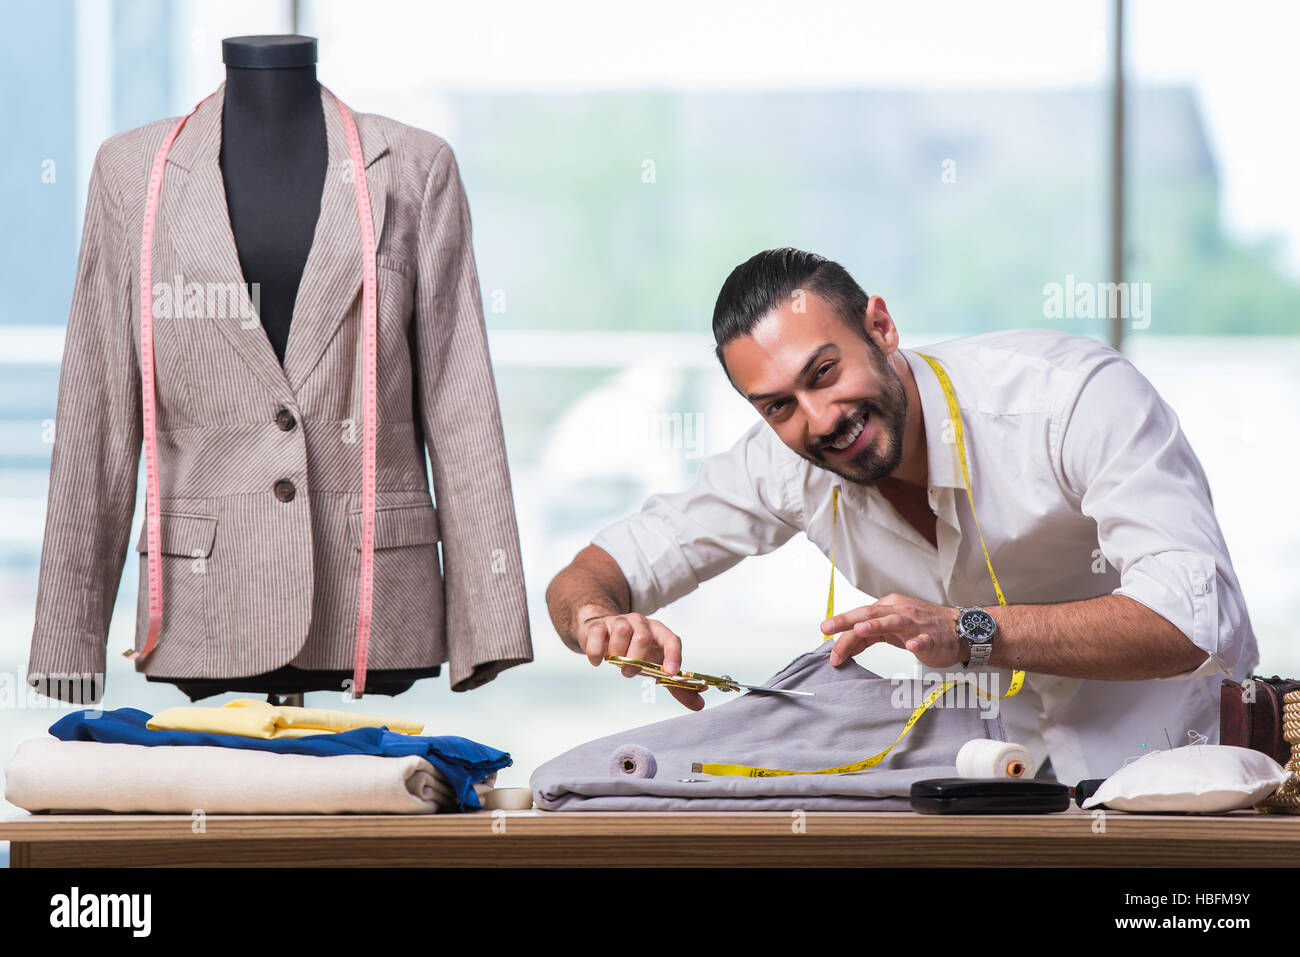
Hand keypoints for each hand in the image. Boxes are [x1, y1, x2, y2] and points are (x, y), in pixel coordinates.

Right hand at [578, 607, 704, 710]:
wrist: (604, 632)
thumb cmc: (634, 650)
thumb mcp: (654, 666)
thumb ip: (676, 686)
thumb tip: (699, 704)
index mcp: (658, 632)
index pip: (672, 640)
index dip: (673, 656)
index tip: (670, 673)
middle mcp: (641, 623)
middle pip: (643, 638)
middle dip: (636, 661)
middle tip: (629, 672)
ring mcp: (619, 621)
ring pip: (621, 633)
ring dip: (617, 656)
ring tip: (615, 663)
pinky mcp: (599, 625)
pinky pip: (598, 636)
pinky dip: (596, 653)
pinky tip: (598, 661)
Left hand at [819, 593, 966, 668]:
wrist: (959, 629)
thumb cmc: (921, 627)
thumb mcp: (891, 629)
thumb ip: (869, 635)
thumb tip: (845, 645)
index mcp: (889, 607)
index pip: (860, 616)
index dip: (842, 627)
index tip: (826, 640)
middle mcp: (900, 611)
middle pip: (870, 614)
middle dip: (847, 621)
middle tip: (828, 628)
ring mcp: (917, 624)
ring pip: (894, 622)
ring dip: (876, 625)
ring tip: (860, 629)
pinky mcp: (933, 638)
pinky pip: (925, 640)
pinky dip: (918, 643)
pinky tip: (912, 647)